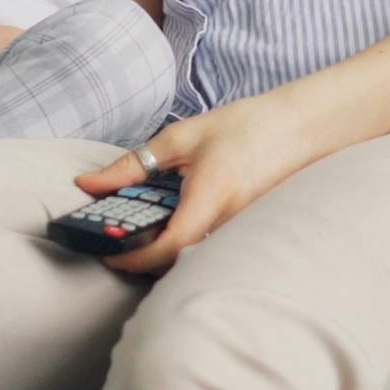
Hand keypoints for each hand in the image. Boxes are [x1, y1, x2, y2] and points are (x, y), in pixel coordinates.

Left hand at [78, 89, 328, 277]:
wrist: (300, 127)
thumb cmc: (244, 127)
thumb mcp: (179, 139)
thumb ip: (131, 165)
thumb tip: (88, 184)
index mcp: (210, 196)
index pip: (169, 246)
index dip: (135, 259)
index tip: (109, 255)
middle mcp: (229, 221)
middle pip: (180, 261)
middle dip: (145, 262)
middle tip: (118, 246)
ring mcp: (242, 230)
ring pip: (196, 258)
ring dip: (165, 253)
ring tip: (141, 234)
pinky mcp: (248, 230)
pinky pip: (212, 248)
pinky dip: (187, 244)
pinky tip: (174, 226)